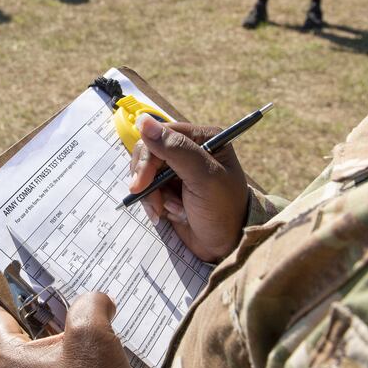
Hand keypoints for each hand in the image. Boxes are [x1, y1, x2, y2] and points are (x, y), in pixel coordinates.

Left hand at [0, 292, 142, 367]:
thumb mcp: (92, 331)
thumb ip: (90, 304)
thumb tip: (96, 302)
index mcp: (10, 363)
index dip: (18, 300)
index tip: (41, 294)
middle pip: (28, 342)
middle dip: (57, 329)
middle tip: (83, 321)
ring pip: (49, 367)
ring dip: (73, 356)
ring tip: (102, 352)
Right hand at [129, 115, 248, 262]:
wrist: (226, 246)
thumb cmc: (223, 209)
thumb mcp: (203, 177)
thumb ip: (175, 149)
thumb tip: (143, 120)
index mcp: (204, 139)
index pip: (162, 134)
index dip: (148, 156)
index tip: (141, 182)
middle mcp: (190, 150)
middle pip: (150, 151)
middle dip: (147, 178)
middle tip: (154, 203)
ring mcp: (179, 170)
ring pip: (146, 171)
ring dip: (152, 194)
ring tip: (168, 210)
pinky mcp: (170, 188)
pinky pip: (149, 188)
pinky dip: (154, 203)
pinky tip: (170, 214)